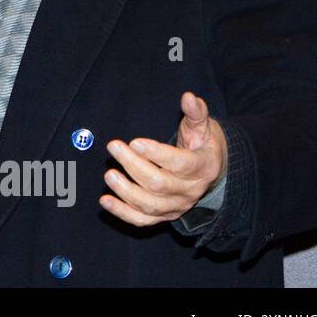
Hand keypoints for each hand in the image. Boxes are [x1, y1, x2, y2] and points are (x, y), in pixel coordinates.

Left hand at [99, 91, 227, 225]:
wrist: (212, 171)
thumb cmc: (202, 144)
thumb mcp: (203, 128)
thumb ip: (196, 113)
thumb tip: (189, 96)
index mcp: (202, 167)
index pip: (180, 164)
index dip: (157, 154)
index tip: (135, 141)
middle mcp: (190, 190)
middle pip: (160, 184)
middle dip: (134, 166)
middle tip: (113, 147)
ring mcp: (177, 206)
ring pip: (150, 205)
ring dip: (126, 192)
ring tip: (108, 174)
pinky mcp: (165, 216)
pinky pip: (143, 220)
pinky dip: (123, 213)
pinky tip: (105, 200)